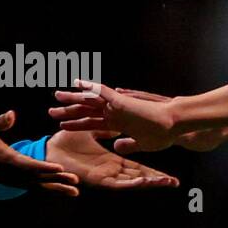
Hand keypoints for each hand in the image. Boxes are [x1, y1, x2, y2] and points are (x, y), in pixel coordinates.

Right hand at [0, 110, 79, 195]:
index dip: (46, 167)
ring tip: (74, 192)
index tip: (61, 169)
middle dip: (57, 181)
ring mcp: (10, 178)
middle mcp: (10, 172)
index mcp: (6, 159)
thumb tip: (12, 114)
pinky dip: (46, 188)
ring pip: (37, 186)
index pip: (29, 165)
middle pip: (38, 179)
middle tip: (76, 183)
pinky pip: (31, 186)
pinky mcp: (9, 180)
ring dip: (55, 188)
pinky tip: (58, 189)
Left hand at [45, 130, 179, 189]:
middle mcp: (111, 171)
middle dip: (156, 179)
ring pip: (132, 182)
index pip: (137, 167)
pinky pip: (117, 184)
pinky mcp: (97, 180)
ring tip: (166, 183)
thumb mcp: (93, 131)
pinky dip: (131, 183)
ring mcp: (106, 177)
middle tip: (175, 182)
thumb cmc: (68, 141)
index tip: (168, 172)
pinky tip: (144, 183)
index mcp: (112, 162)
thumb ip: (106, 131)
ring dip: (149, 183)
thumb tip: (117, 126)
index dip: (152, 170)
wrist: (50, 149)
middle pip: (139, 177)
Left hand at [50, 82, 216, 154]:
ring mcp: (118, 105)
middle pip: (87, 110)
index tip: (62, 125)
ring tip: (56, 95)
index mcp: (118, 123)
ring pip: (90, 100)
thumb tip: (115, 145)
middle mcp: (115, 112)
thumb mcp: (142, 143)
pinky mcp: (123, 101)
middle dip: (68, 110)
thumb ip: (128, 143)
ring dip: (73, 97)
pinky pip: (103, 91)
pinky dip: (91, 87)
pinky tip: (77, 83)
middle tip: (51, 110)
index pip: (92, 123)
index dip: (77, 124)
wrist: (176, 125)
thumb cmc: (163, 134)